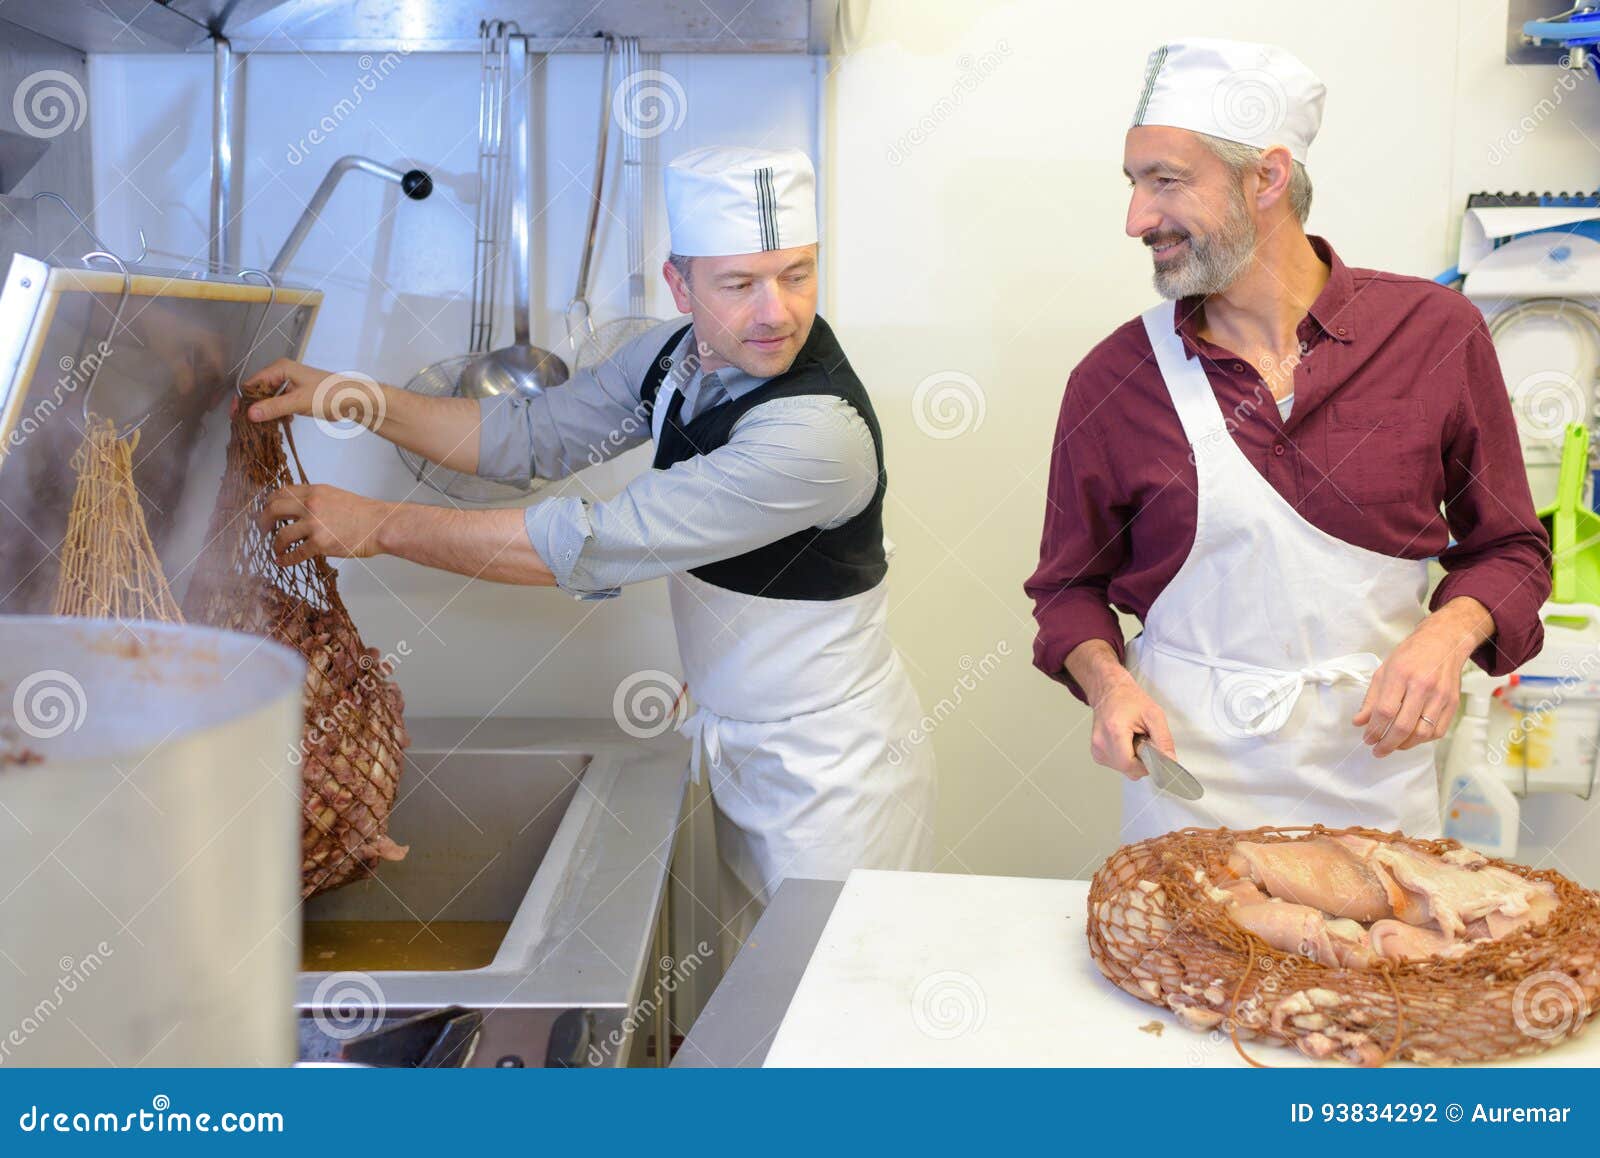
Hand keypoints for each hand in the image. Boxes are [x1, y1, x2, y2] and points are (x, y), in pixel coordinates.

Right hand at [239, 359, 384, 429]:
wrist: (354, 399)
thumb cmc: (329, 395)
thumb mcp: (298, 401)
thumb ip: (274, 407)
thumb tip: (249, 413)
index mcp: (280, 368)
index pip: (252, 383)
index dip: (243, 399)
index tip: (236, 415)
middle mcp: (283, 374)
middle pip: (259, 391)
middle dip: (254, 407)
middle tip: (247, 425)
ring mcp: (290, 385)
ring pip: (270, 400)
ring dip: (266, 412)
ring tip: (260, 427)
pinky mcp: (297, 396)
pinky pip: (280, 405)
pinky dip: (278, 414)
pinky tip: (280, 424)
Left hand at [259, 484, 391, 565]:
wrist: (380, 525)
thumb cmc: (364, 513)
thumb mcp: (336, 496)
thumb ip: (316, 499)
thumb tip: (300, 509)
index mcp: (315, 491)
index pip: (281, 492)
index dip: (269, 502)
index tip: (267, 510)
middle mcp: (311, 505)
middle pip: (273, 509)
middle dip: (263, 520)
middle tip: (263, 529)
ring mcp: (315, 524)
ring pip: (281, 534)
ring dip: (275, 543)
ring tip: (276, 548)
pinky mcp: (320, 543)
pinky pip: (296, 553)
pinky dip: (286, 559)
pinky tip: (283, 561)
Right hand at [1089, 669, 1176, 780]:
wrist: (1109, 691)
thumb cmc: (1129, 699)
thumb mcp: (1154, 715)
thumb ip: (1164, 741)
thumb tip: (1170, 762)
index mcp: (1114, 731)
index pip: (1131, 765)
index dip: (1147, 763)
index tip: (1153, 751)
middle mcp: (1101, 743)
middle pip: (1129, 770)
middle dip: (1142, 760)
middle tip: (1143, 740)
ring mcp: (1096, 750)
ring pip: (1124, 770)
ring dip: (1134, 759)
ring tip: (1133, 739)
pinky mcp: (1097, 753)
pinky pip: (1118, 766)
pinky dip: (1126, 758)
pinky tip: (1126, 743)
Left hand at [1354, 616, 1476, 756]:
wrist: (1443, 643)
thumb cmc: (1411, 655)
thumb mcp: (1384, 671)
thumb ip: (1371, 699)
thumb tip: (1359, 722)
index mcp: (1401, 675)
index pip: (1385, 711)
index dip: (1374, 730)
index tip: (1367, 739)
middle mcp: (1422, 686)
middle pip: (1403, 726)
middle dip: (1387, 744)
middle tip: (1378, 750)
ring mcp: (1440, 696)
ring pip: (1422, 733)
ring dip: (1405, 745)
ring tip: (1393, 746)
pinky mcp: (1453, 703)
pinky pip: (1437, 731)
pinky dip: (1422, 740)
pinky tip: (1411, 738)